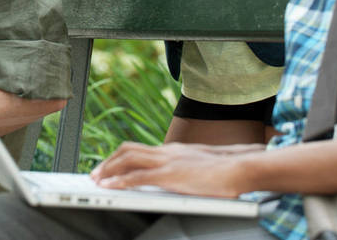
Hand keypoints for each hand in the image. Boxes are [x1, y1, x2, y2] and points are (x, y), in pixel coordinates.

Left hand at [89, 142, 247, 197]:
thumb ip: (184, 169)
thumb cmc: (226, 171)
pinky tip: (110, 187)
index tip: (108, 166)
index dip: (120, 157)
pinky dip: (120, 180)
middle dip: (108, 162)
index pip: (139, 149)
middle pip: (128, 150)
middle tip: (95, 174)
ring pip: (127, 159)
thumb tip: (176, 178)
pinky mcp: (169, 175)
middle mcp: (166, 152)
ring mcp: (167, 162)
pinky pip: (137, 176)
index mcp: (172, 151)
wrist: (240, 167)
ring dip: (108, 169)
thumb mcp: (199, 167)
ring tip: (96, 181)